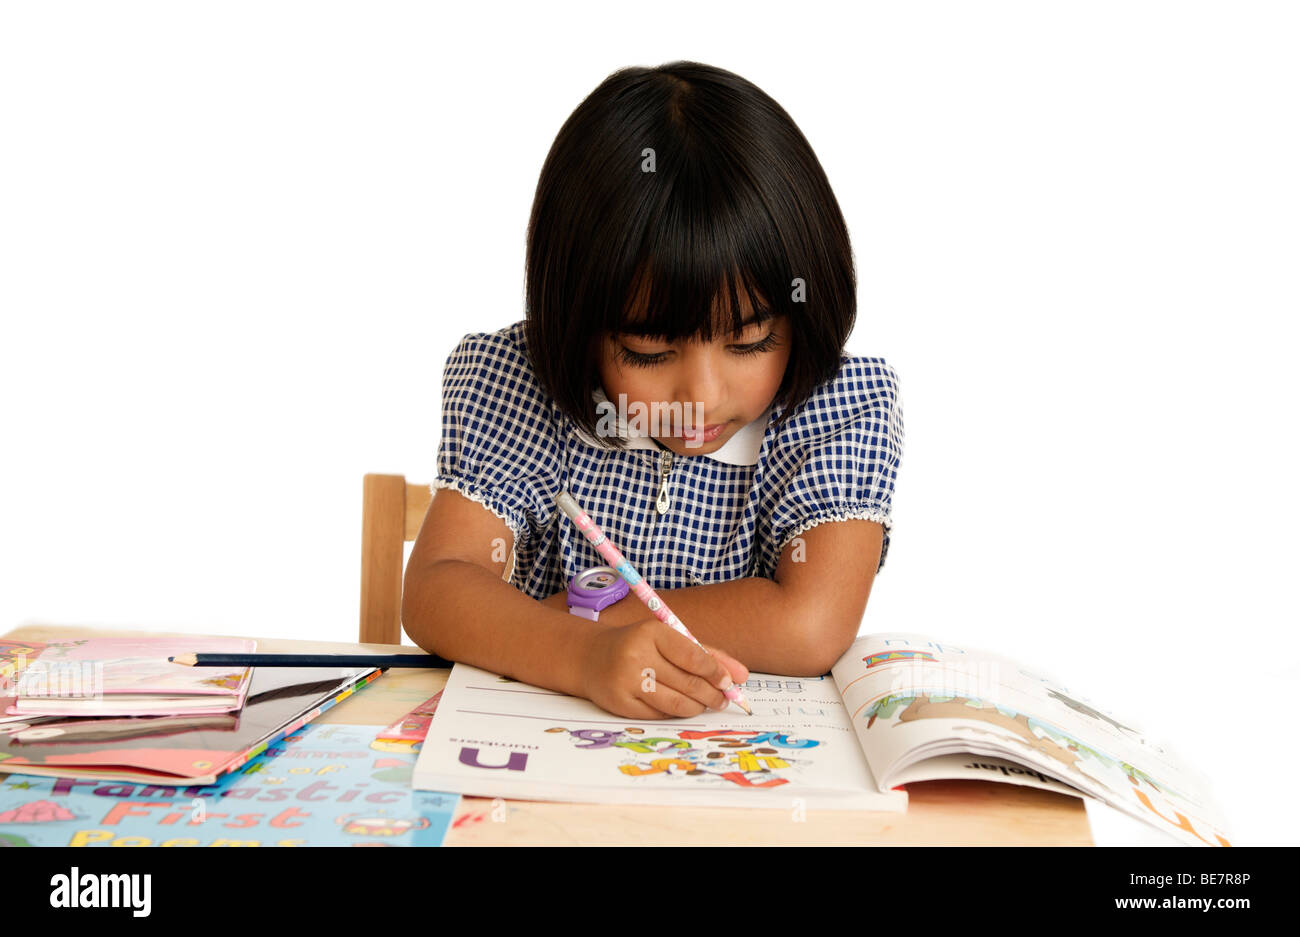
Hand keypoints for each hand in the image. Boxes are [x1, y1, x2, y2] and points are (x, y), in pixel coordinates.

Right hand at [578, 617, 749, 718]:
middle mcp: (636, 655)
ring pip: (676, 704)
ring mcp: (626, 681)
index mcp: (651, 632)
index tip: (729, 682)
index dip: (716, 672)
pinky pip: (658, 715)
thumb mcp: (669, 640)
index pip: (693, 656)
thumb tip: (742, 675)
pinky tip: (680, 707)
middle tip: (724, 699)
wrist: (591, 658)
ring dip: (697, 707)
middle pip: (687, 683)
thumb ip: (706, 654)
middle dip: (712, 695)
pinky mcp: (620, 704)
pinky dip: (675, 713)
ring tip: (705, 703)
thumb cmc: (639, 646)